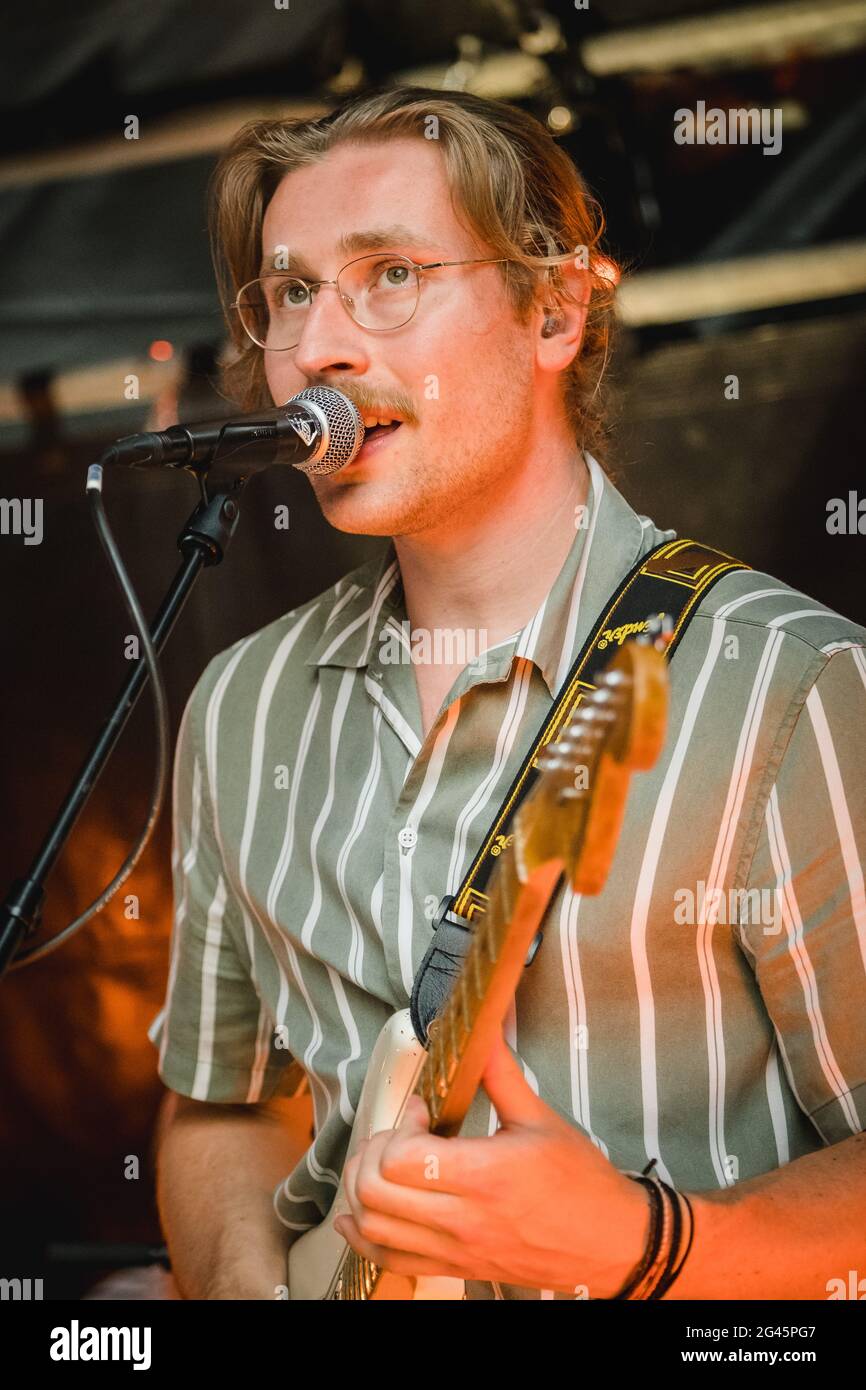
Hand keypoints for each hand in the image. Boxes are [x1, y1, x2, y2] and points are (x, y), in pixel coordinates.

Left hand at [332, 1030, 649, 1295]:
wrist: (610, 1242)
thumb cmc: (581, 1182)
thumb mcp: (541, 1119)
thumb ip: (501, 1074)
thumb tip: (482, 1031)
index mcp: (484, 1176)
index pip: (402, 1158)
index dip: (399, 1126)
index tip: (420, 1110)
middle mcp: (463, 1218)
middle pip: (375, 1191)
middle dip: (371, 1152)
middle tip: (395, 1133)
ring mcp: (455, 1249)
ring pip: (373, 1228)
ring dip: (360, 1191)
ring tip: (381, 1164)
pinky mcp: (455, 1267)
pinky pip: (388, 1261)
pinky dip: (362, 1237)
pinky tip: (359, 1214)